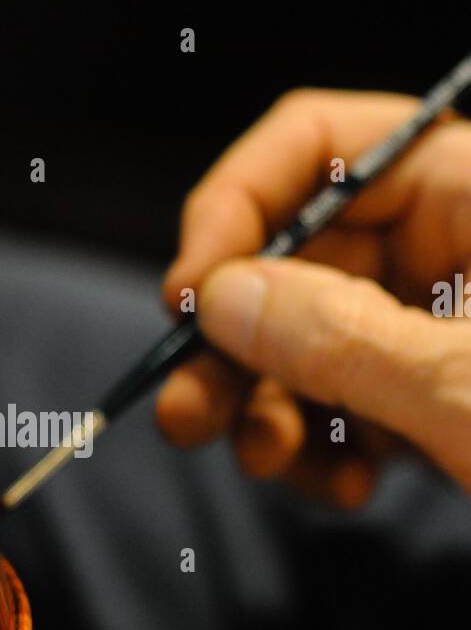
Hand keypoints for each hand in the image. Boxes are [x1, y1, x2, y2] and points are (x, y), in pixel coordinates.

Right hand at [157, 89, 470, 502]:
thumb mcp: (467, 384)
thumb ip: (340, 337)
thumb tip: (222, 298)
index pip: (319, 143)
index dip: (236, 207)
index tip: (188, 297)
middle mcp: (452, 242)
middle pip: (300, 259)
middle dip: (234, 344)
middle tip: (186, 412)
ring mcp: (449, 323)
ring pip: (315, 343)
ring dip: (269, 408)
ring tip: (266, 461)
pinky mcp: (449, 397)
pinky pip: (357, 406)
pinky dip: (331, 450)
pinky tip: (347, 486)